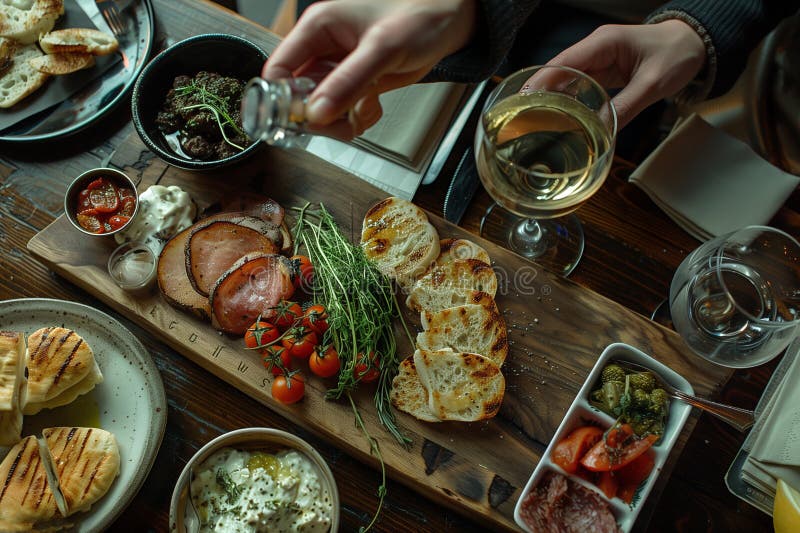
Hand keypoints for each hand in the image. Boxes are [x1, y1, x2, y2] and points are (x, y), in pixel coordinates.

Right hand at [262, 0, 477, 139]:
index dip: (283, 99)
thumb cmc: (418, 18)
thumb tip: (315, 113)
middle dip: (318, 117)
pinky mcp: (355, 83)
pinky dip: (355, 118)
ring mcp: (339, 68)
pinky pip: (342, 111)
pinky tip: (372, 108)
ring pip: (321, 108)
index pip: (278, 70)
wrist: (448, 22)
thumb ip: (348, 82)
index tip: (302, 121)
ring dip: (339, 121)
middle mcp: (323, 48)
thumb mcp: (382, 50)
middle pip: (297, 95)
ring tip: (363, 114)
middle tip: (340, 126)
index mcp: (317, 28)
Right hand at [540, 21, 706, 128]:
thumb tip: (601, 133)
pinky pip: (577, 86)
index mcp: (603, 43)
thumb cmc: (676, 54)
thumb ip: (625, 108)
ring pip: (564, 80)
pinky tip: (559, 118)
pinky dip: (567, 102)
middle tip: (524, 120)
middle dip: (539, 94)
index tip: (524, 101)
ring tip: (535, 123)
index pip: (563, 61)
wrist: (694, 44)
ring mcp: (596, 61)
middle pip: (557, 71)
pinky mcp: (601, 72)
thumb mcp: (653, 84)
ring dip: (551, 100)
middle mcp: (594, 49)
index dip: (541, 81)